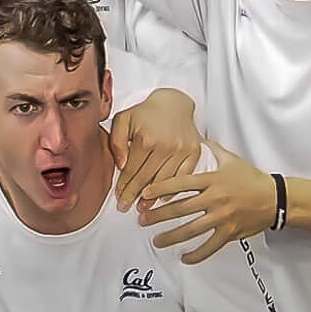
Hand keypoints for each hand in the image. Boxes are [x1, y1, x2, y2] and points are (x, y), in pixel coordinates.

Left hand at [108, 87, 202, 211]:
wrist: (174, 102)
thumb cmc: (146, 112)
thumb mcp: (123, 119)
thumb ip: (116, 141)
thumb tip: (121, 166)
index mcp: (146, 139)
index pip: (131, 170)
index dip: (124, 186)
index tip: (119, 199)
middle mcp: (165, 146)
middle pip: (146, 179)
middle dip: (134, 196)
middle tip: (126, 208)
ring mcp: (182, 150)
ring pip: (164, 181)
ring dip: (153, 198)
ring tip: (143, 209)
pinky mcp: (194, 152)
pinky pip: (184, 176)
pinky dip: (174, 189)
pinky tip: (164, 198)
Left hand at [138, 140, 275, 263]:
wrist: (275, 197)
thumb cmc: (252, 179)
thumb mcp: (232, 160)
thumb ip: (213, 149)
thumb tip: (199, 138)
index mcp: (213, 180)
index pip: (181, 183)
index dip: (161, 188)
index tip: (145, 193)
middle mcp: (215, 199)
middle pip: (181, 208)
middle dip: (158, 215)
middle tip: (142, 219)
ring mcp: (222, 217)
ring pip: (192, 230)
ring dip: (171, 237)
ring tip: (157, 241)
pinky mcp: (230, 232)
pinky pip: (210, 246)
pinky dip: (196, 254)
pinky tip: (185, 258)